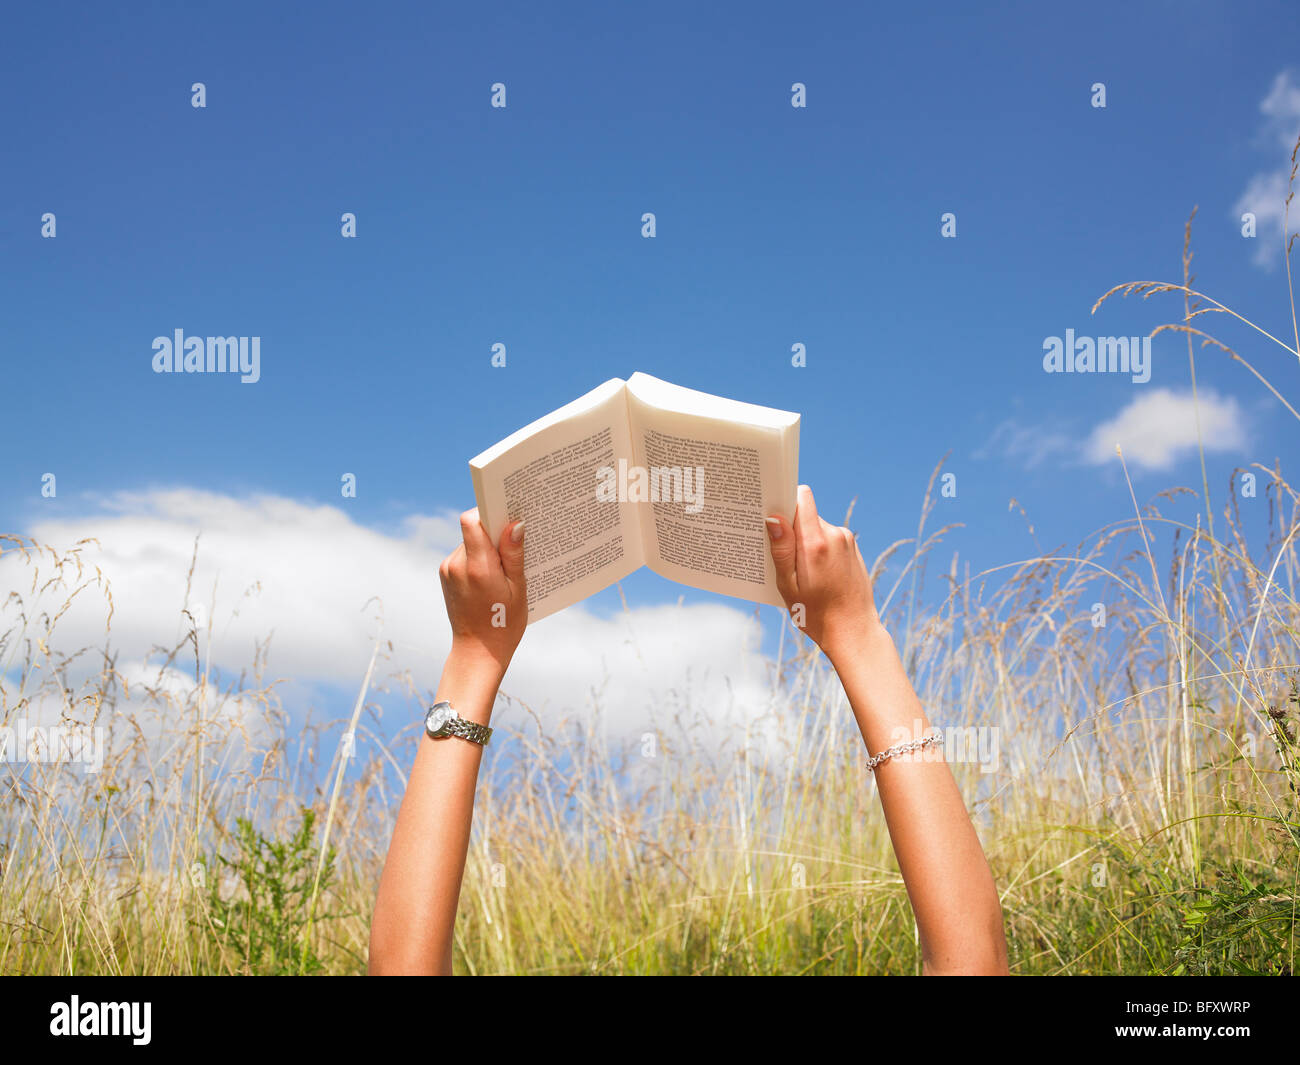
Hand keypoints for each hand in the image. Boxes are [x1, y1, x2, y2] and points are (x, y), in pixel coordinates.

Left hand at [438, 509, 527, 673]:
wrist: (477, 652)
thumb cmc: (503, 624)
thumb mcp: (517, 589)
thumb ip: (513, 554)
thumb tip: (514, 524)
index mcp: (476, 567)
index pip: (472, 520)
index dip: (488, 511)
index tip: (508, 514)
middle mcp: (456, 564)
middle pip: (473, 529)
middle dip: (494, 532)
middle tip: (517, 544)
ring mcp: (448, 569)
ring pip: (470, 541)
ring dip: (488, 547)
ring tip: (506, 568)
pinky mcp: (446, 574)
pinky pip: (465, 554)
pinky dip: (479, 557)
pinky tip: (494, 576)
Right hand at [766, 485, 879, 660]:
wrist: (854, 631)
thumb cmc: (816, 613)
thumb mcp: (788, 584)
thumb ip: (781, 549)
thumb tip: (773, 517)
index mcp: (816, 542)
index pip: (801, 498)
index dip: (785, 502)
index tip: (773, 518)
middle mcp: (835, 535)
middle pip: (806, 513)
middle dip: (792, 529)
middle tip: (784, 558)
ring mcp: (847, 541)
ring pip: (817, 527)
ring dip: (806, 541)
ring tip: (801, 572)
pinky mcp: (853, 548)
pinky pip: (829, 538)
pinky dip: (819, 549)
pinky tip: (817, 574)